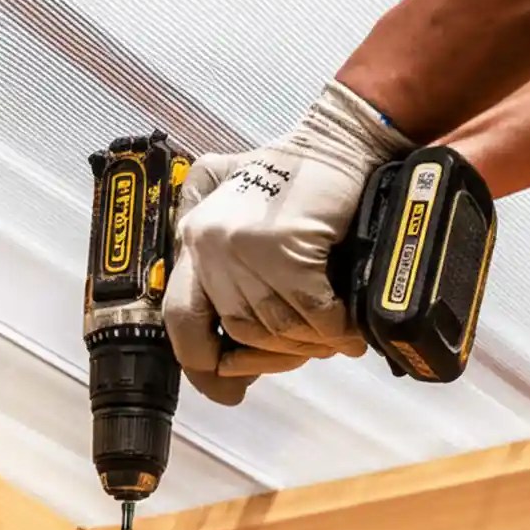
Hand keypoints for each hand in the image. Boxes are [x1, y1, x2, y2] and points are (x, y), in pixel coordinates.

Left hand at [164, 80, 412, 404]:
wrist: (341, 142)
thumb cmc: (301, 179)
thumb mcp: (245, 214)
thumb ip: (232, 267)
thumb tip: (238, 352)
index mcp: (193, 238)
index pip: (180, 319)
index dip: (202, 364)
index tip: (226, 387)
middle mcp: (208, 243)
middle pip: (238, 331)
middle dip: (277, 354)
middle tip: (310, 351)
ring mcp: (242, 246)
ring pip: (275, 327)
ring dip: (311, 343)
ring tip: (335, 339)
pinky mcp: (283, 247)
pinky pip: (311, 312)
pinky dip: (335, 328)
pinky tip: (349, 330)